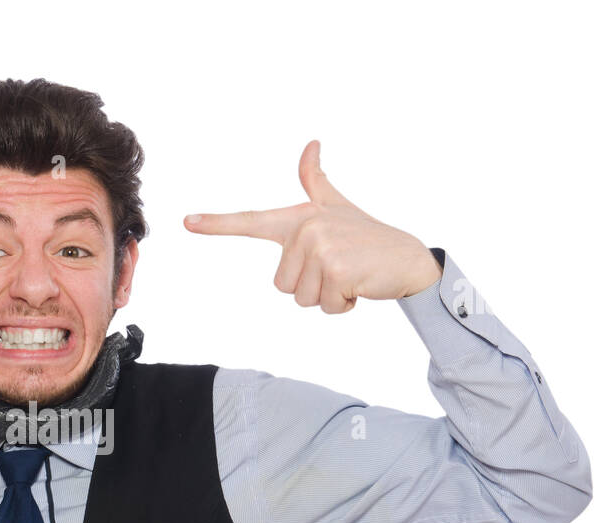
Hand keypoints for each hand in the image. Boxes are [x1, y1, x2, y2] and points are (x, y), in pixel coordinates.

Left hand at [183, 140, 441, 311]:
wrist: (408, 258)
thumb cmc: (367, 237)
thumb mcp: (338, 208)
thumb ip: (316, 181)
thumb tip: (311, 143)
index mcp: (298, 219)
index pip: (250, 221)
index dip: (217, 223)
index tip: (187, 222)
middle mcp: (306, 229)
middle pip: (283, 285)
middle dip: (312, 287)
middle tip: (339, 269)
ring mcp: (321, 248)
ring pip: (302, 298)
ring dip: (328, 297)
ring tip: (350, 275)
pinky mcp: (337, 270)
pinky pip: (324, 306)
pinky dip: (343, 305)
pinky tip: (360, 285)